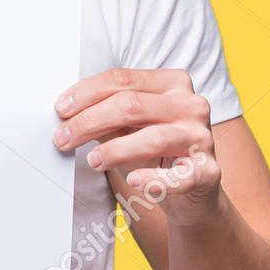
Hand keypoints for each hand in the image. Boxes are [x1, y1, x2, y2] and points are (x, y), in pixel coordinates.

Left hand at [52, 67, 223, 224]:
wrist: (191, 189)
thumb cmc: (152, 151)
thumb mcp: (127, 126)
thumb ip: (104, 114)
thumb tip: (65, 111)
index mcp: (172, 83)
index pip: (122, 79)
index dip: (86, 93)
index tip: (60, 110)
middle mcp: (192, 104)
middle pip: (132, 105)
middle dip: (90, 121)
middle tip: (62, 139)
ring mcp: (202, 137)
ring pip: (153, 138)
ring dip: (115, 150)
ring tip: (92, 160)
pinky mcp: (208, 171)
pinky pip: (180, 176)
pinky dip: (154, 179)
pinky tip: (135, 181)